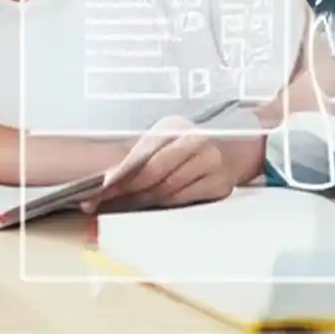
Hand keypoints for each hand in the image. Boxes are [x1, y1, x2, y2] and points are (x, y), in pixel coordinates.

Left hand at [79, 115, 262, 212]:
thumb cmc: (186, 147)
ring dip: (140, 202)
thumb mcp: (164, 142)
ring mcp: (210, 163)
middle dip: (125, 192)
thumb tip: (108, 180)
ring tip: (119, 207)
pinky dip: (162, 206)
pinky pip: (183, 200)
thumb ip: (140, 158)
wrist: (231, 147)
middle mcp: (195, 141)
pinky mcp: (219, 184)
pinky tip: (147, 208)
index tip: (102, 187)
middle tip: (103, 203)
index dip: (121, 173)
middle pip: (154, 174)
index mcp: (175, 126)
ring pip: (167, 191)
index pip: (143, 154)